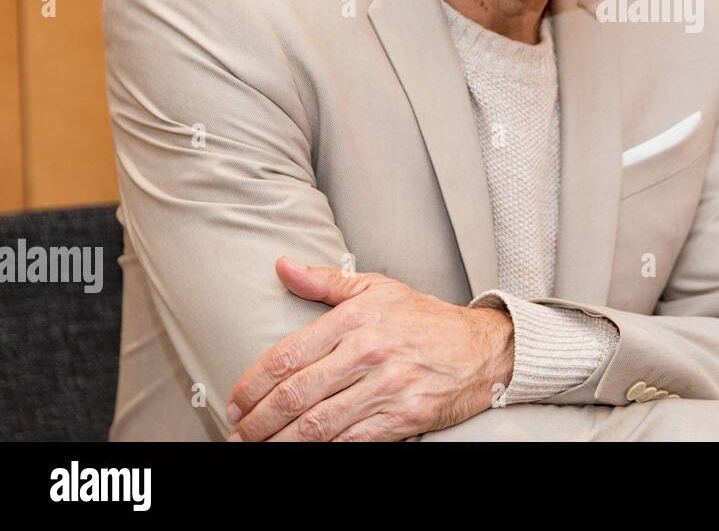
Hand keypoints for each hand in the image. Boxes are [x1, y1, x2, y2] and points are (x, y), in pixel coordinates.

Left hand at [226, 257, 514, 440]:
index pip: (288, 356)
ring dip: (280, 441)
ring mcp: (386, 387)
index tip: (236, 402)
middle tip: (240, 432)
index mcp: (356, 319)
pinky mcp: (401, 418)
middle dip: (258, 421)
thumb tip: (284, 267)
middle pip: (296, 395)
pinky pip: (349, 442)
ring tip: (259, 447)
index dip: (252, 385)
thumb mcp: (378, 289)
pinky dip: (321, 451)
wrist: (482, 349)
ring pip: (317, 425)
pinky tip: (302, 451)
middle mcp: (368, 352)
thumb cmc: (426, 319)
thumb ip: (326, 281)